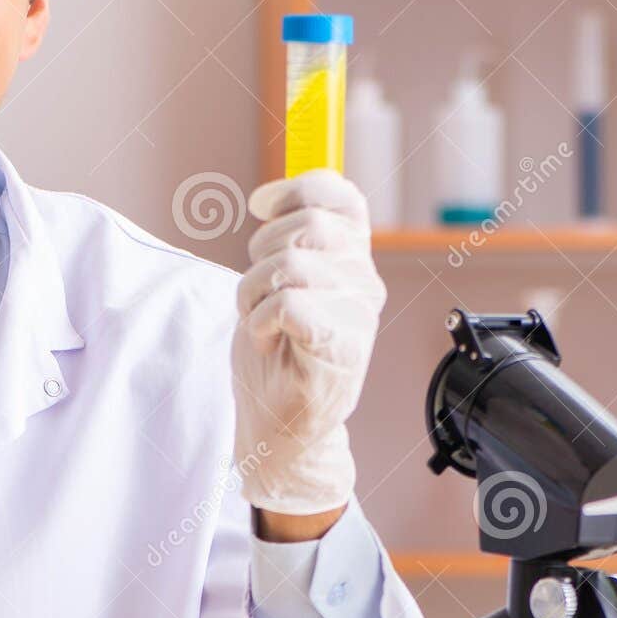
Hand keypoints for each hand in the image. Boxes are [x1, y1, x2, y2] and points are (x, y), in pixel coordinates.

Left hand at [231, 169, 386, 516]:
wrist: (281, 426)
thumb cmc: (278, 354)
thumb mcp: (281, 282)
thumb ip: (286, 239)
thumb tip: (264, 198)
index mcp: (353, 260)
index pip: (342, 197)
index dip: (297, 191)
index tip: (262, 209)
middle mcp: (364, 283)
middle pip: (307, 226)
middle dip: (260, 254)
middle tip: (255, 294)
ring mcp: (357, 317)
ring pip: (291, 263)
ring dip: (253, 293)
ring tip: (260, 323)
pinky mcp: (341, 349)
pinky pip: (289, 303)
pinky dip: (261, 320)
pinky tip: (267, 340)